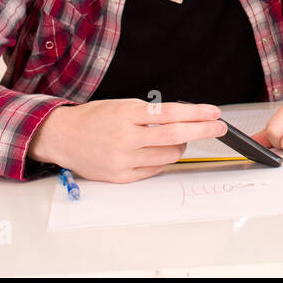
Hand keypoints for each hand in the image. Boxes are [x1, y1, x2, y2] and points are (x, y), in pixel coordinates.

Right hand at [28, 99, 225, 182]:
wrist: (64, 137)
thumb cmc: (96, 118)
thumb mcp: (123, 105)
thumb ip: (151, 113)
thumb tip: (187, 118)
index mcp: (127, 114)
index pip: (171, 113)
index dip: (197, 114)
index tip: (215, 113)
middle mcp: (126, 138)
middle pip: (176, 136)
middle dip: (203, 131)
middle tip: (218, 127)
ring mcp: (123, 159)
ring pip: (169, 155)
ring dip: (180, 146)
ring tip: (175, 138)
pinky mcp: (122, 177)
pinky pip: (156, 169)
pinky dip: (162, 159)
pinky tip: (154, 151)